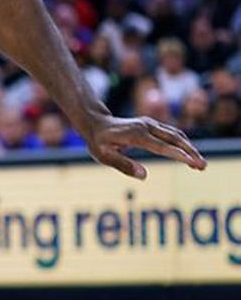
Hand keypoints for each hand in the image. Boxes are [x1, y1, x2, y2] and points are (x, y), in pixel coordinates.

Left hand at [81, 113, 207, 178]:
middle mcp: (146, 126)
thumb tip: (144, 176)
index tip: (193, 163)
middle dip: (190, 152)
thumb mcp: (103, 156)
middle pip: (174, 138)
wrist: (95, 123)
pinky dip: (183, 143)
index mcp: (136, 135)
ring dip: (189, 148)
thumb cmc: (98, 142)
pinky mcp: (151, 124)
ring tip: (200, 164)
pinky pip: (172, 133)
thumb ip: (123, 165)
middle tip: (203, 166)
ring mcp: (149, 123)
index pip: (162, 147)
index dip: (179, 155)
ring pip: (175, 134)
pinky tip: (190, 153)